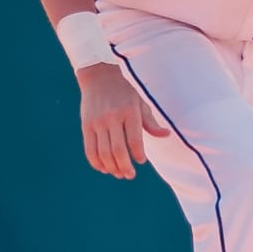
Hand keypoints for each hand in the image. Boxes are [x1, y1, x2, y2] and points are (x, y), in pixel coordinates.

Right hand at [77, 63, 170, 177]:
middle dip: (125, 167)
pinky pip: (90, 149)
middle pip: (118, 150)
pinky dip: (96, 162)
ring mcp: (97, 122)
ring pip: (103, 153)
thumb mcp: (141, 102)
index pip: (134, 141)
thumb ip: (151, 122)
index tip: (141, 160)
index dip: (138, 154)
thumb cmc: (125, 91)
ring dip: (111, 167)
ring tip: (118, 173)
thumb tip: (166, 135)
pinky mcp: (86, 125)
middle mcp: (113, 118)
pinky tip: (103, 168)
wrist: (99, 76)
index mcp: (130, 112)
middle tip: (130, 175)